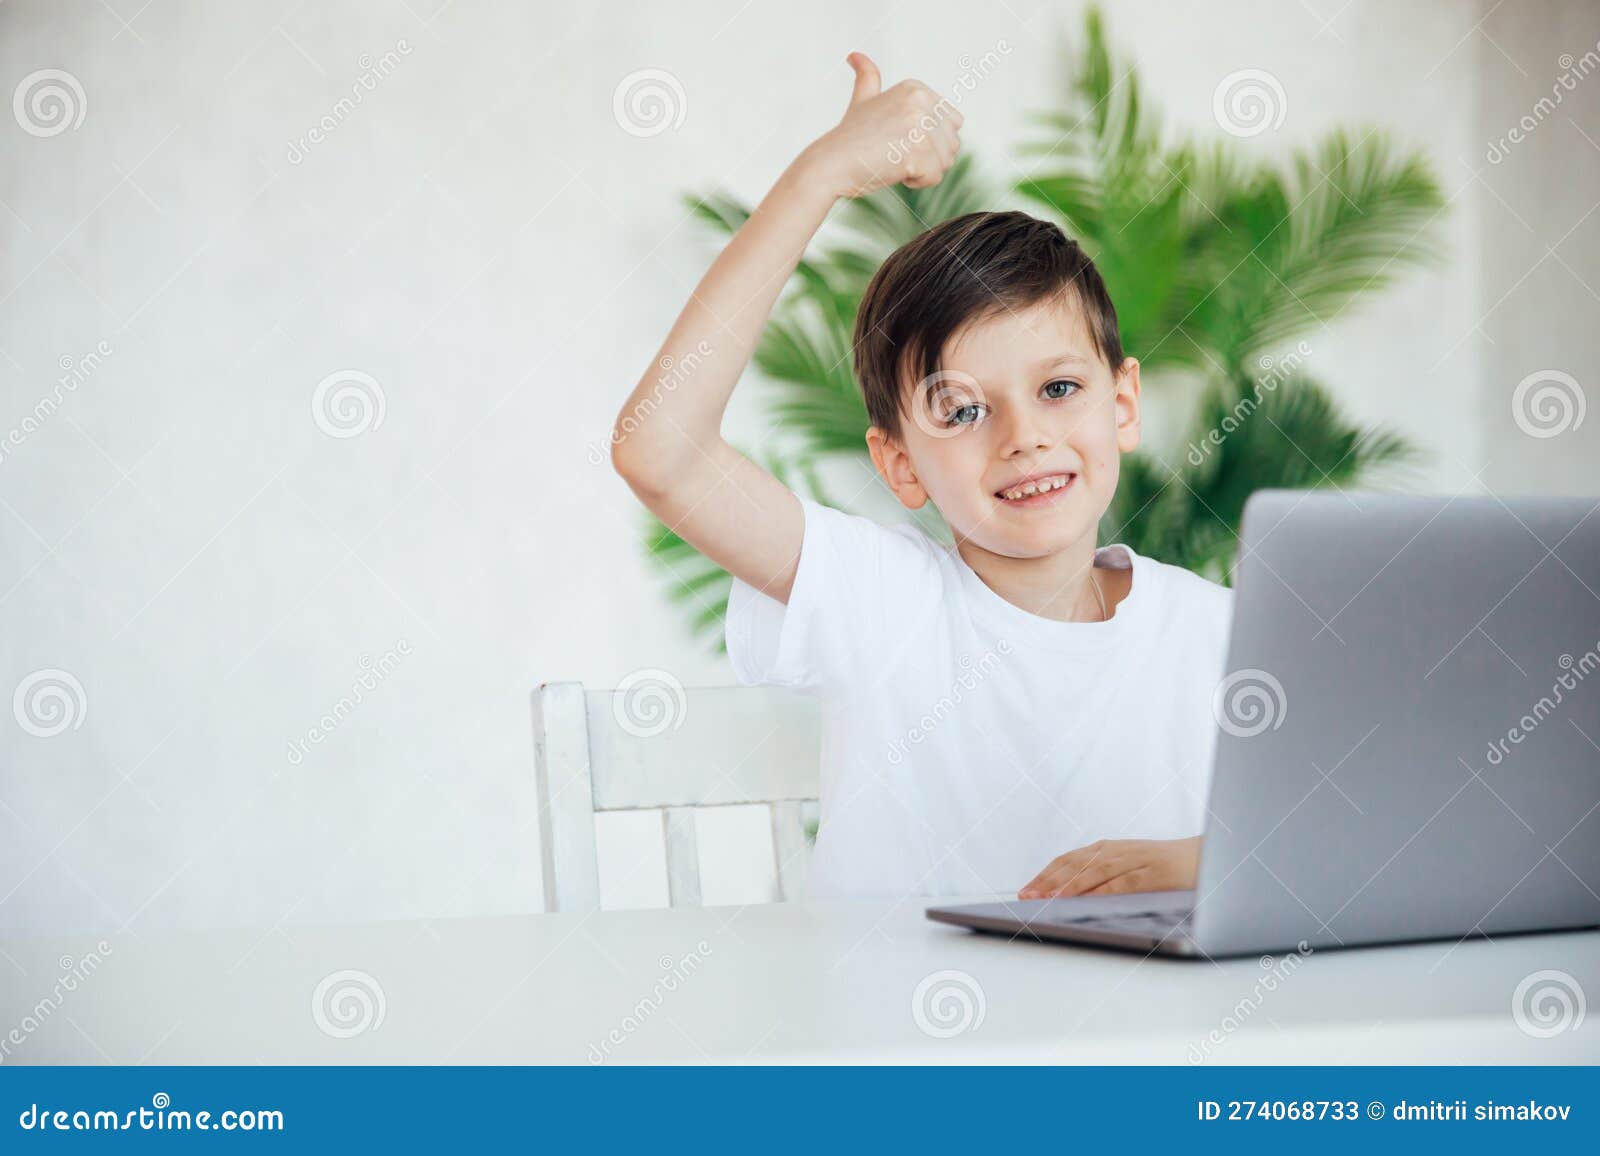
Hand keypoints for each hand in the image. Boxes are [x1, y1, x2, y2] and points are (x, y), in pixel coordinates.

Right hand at [802, 52, 962, 198]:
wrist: (830, 164)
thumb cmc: (848, 139)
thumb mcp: (862, 100)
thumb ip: (867, 77)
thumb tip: (855, 56)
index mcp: (915, 89)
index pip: (952, 122)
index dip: (929, 140)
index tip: (899, 139)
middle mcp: (920, 102)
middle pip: (951, 143)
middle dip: (928, 156)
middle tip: (895, 153)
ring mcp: (920, 126)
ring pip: (945, 161)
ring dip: (923, 170)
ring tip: (894, 161)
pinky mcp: (918, 152)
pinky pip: (935, 177)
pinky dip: (917, 182)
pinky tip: (895, 172)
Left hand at [1018, 837, 1202, 898]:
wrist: (1209, 857)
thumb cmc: (1165, 867)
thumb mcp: (1130, 867)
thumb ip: (1104, 878)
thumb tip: (1070, 897)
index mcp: (1110, 849)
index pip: (1069, 860)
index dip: (1046, 875)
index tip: (1026, 891)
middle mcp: (1119, 851)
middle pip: (1076, 864)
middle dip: (1049, 881)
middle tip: (1027, 897)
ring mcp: (1137, 860)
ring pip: (1096, 872)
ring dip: (1069, 886)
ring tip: (1048, 899)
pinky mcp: (1155, 873)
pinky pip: (1125, 882)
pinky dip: (1104, 891)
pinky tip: (1088, 901)